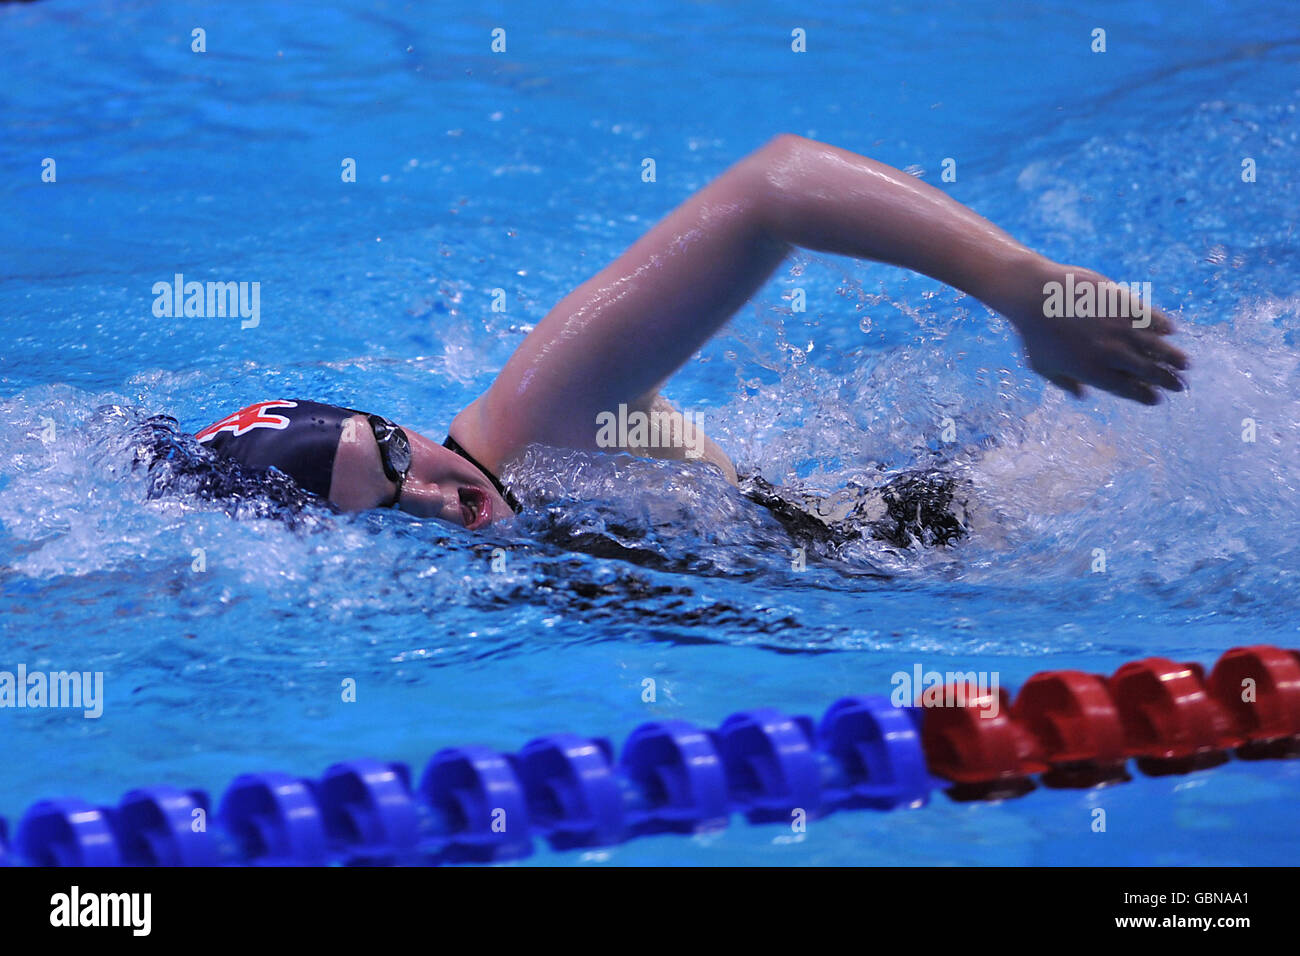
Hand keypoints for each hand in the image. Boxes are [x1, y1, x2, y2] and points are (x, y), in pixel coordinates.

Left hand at [994, 260, 1189, 404]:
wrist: (1033, 294)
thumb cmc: (1032, 334)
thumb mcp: (1042, 366)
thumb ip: (1065, 384)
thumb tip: (1083, 396)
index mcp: (1092, 372)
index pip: (1128, 389)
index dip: (1145, 396)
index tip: (1157, 399)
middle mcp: (1110, 352)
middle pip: (1147, 371)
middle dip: (1167, 381)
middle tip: (1179, 386)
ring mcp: (1118, 326)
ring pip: (1155, 346)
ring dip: (1173, 357)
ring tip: (1186, 365)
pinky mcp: (1122, 302)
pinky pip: (1149, 316)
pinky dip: (1163, 324)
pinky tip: (1170, 330)